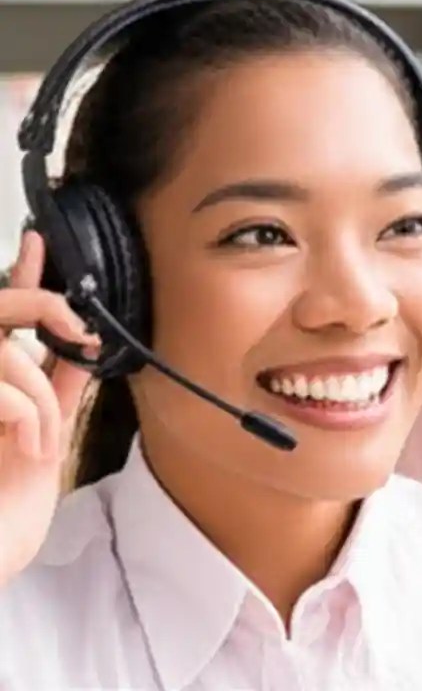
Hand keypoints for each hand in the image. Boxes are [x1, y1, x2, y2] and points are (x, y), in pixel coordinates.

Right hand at [0, 231, 100, 588]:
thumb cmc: (9, 508)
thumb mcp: (43, 438)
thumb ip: (57, 386)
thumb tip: (85, 346)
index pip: (0, 311)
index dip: (21, 275)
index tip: (39, 241)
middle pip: (0, 310)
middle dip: (42, 306)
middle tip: (76, 329)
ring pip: (5, 352)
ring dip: (35, 397)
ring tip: (37, 444)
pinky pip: (4, 391)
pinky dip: (24, 412)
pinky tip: (29, 447)